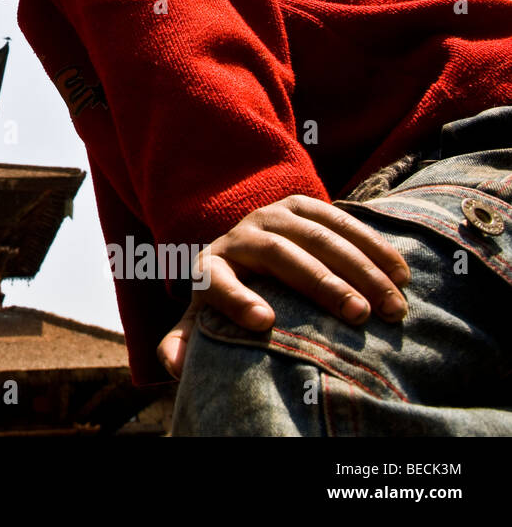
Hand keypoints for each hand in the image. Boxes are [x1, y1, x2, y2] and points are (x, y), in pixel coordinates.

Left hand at [156, 194, 410, 379]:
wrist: (244, 249)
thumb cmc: (228, 298)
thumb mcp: (202, 319)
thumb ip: (184, 342)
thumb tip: (172, 366)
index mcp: (208, 267)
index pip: (215, 280)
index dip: (236, 300)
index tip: (263, 323)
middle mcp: (239, 235)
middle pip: (277, 253)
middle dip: (320, 283)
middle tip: (357, 317)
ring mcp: (271, 215)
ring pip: (317, 235)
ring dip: (359, 268)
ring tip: (389, 305)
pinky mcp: (301, 205)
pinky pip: (341, 219)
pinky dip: (373, 246)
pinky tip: (399, 275)